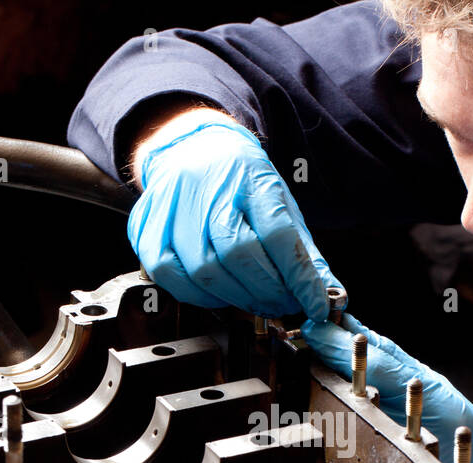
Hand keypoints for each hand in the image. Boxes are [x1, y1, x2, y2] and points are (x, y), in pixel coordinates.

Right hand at [128, 118, 341, 321]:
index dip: (299, 277)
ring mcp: (171, 208)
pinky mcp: (146, 229)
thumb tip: (326, 295)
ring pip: (205, 271)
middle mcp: (206, 188)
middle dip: (268, 290)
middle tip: (283, 303)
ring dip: (237, 297)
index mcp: (249, 176)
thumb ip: (302, 250)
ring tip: (255, 298)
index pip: (278, 233)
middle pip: (239, 254)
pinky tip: (218, 292)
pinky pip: (171, 277)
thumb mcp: (280, 202)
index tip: (315, 304)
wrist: (190, 149)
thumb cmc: (239, 181)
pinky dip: (200, 296)